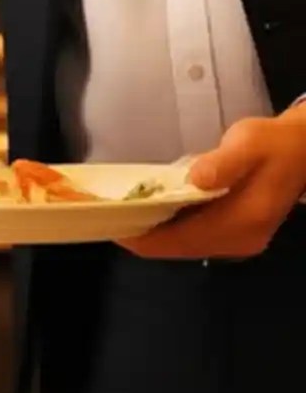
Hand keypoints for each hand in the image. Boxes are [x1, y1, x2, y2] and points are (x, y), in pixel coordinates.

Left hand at [120, 107, 305, 258]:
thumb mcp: (248, 143)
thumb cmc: (273, 143)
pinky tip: (151, 209)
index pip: (179, 241)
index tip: (108, 222)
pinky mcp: (236, 234)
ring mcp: (238, 241)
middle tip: (105, 215)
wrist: (303, 150)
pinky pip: (193, 237)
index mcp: (242, 222)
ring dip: (152, 232)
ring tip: (121, 212)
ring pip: (182, 246)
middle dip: (140, 235)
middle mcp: (239, 241)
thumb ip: (223, 163)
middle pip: (176, 248)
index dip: (140, 236)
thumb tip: (197, 179)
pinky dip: (169, 227)